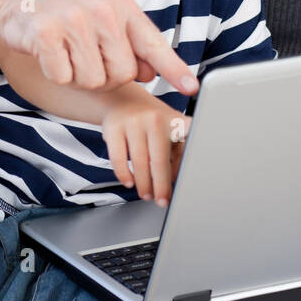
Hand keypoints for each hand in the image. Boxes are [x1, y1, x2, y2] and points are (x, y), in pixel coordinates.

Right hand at [0, 0, 198, 95]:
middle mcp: (103, 11)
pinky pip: (64, 77)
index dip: (174, 69)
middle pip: (123, 74)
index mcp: (122, 7)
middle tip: (87, 55)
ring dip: (79, 76)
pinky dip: (56, 73)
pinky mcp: (47, 34)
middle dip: (106, 76)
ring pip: (94, 80)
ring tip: (68, 51)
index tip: (191, 87)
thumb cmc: (67, 13)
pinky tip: (51, 53)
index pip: (154, 44)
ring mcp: (74, 21)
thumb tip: (151, 72)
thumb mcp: (105, 19)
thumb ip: (130, 45)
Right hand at [100, 89, 190, 205]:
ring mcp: (133, 122)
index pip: (185, 142)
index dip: (187, 161)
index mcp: (173, 120)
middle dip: (160, 185)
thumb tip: (176, 178)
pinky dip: (123, 174)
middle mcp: (154, 119)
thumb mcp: (171, 130)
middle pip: (159, 160)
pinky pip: (117, 157)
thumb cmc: (152, 121)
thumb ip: (179, 153)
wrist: (124, 100)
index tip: (186, 181)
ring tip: (146, 194)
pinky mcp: (113, 127)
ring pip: (138, 161)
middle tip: (162, 200)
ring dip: (143, 184)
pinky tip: (129, 182)